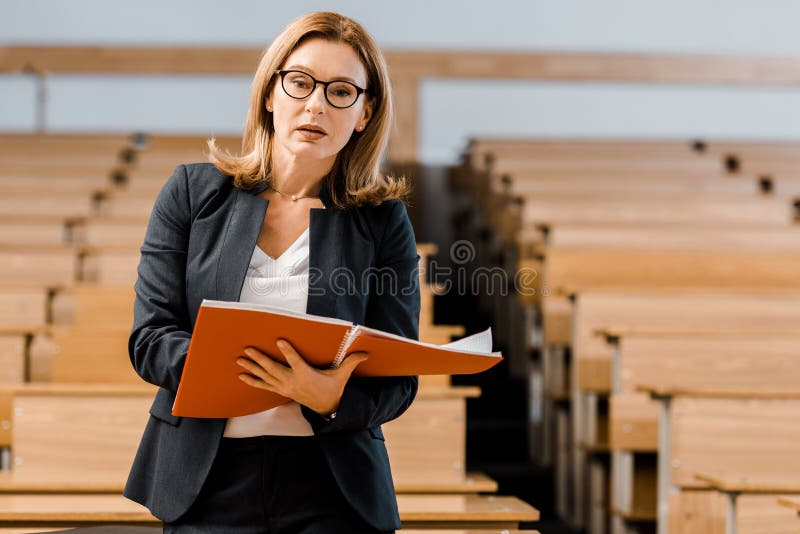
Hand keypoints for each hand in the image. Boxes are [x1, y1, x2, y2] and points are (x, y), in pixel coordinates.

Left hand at [236, 339, 367, 416]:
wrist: (326, 408)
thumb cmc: (333, 388)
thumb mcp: (342, 376)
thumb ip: (351, 362)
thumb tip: (365, 353)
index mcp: (307, 375)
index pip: (296, 361)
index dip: (288, 352)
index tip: (279, 341)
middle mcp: (293, 382)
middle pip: (274, 369)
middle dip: (260, 359)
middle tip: (248, 350)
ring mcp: (285, 388)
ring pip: (266, 377)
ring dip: (252, 368)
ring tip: (240, 361)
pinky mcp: (282, 391)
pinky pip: (264, 386)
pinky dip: (253, 381)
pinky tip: (242, 376)